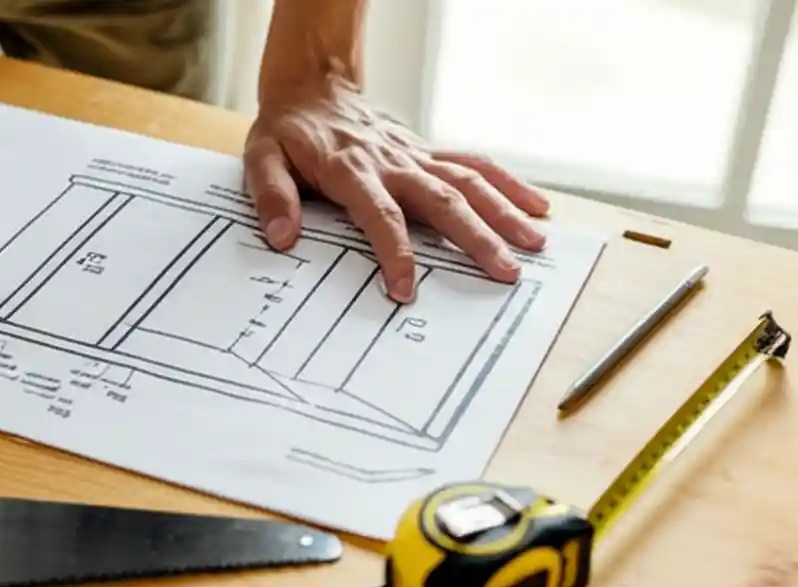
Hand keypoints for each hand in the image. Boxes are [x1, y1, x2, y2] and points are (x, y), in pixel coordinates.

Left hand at [243, 74, 549, 303]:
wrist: (312, 86)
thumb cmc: (287, 131)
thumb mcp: (262, 159)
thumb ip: (272, 197)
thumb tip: (282, 237)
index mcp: (350, 170)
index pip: (380, 216)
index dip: (395, 253)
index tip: (406, 289)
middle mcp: (391, 162)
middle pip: (441, 200)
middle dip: (476, 237)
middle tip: (505, 271)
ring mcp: (414, 155)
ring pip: (467, 181)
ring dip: (503, 212)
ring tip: (533, 245)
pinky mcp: (426, 152)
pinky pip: (473, 163)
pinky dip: (507, 182)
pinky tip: (535, 205)